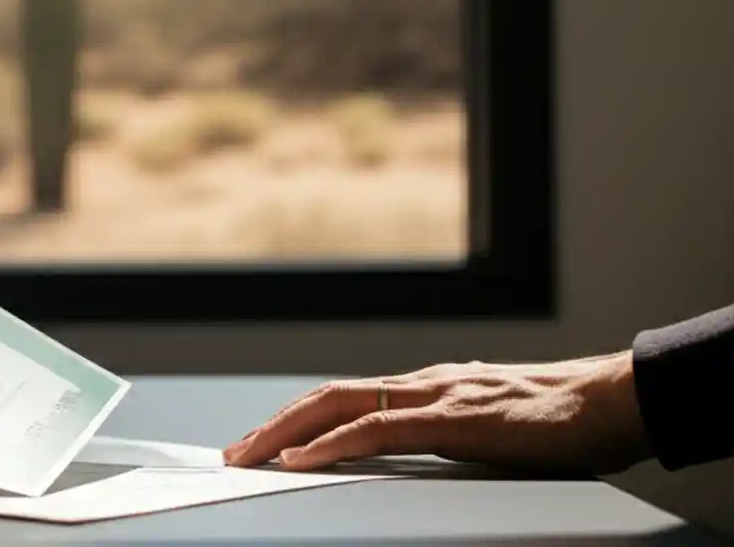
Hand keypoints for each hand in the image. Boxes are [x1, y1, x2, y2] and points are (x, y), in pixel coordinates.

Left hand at [222, 352, 652, 474]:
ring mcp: (432, 397)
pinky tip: (302, 460)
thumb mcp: (490, 419)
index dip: (297, 418)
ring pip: (338, 408)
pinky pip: (377, 431)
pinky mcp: (451, 420)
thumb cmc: (559, 417)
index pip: (344, 398)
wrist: (609, 401)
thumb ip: (454, 419)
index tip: (262, 443)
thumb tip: (431, 426)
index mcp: (426, 386)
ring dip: (286, 433)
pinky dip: (331, 445)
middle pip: (326, 398)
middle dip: (274, 426)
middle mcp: (419, 384)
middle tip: (234, 453)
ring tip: (249, 456)